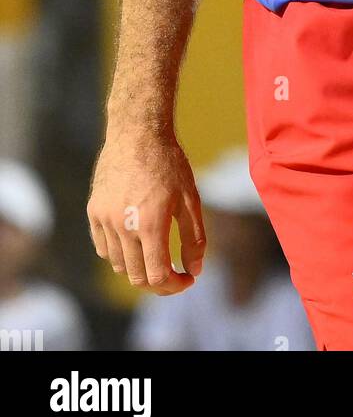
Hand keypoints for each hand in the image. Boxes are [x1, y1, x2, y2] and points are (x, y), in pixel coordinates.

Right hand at [87, 129, 206, 293]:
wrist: (137, 132)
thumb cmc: (169, 163)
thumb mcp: (189, 199)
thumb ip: (194, 238)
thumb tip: (195, 270)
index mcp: (150, 224)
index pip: (157, 276)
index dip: (175, 285)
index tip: (187, 278)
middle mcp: (123, 226)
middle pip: (137, 277)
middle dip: (158, 283)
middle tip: (174, 274)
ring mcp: (104, 219)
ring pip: (118, 265)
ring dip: (139, 268)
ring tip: (156, 255)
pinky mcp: (93, 211)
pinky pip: (103, 247)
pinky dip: (119, 254)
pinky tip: (135, 242)